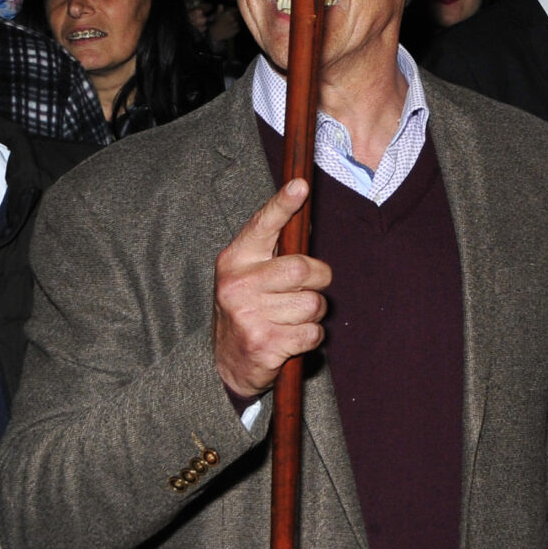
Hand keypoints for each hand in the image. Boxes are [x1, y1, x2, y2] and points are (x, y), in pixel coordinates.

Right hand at [212, 180, 327, 398]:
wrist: (229, 362)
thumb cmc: (249, 309)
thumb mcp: (251, 275)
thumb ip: (275, 251)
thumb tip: (306, 216)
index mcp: (235, 259)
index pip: (263, 225)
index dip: (283, 204)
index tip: (300, 186)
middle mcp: (238, 284)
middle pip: (303, 269)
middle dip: (319, 280)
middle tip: (309, 288)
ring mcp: (248, 314)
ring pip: (313, 304)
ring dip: (313, 314)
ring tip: (292, 318)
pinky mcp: (263, 342)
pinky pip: (313, 332)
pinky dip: (311, 337)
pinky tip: (291, 338)